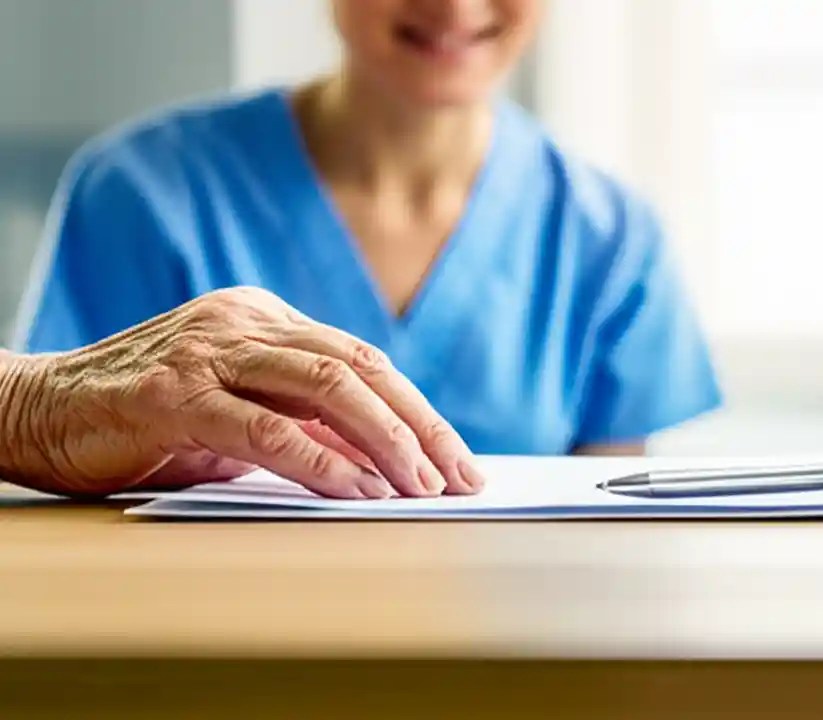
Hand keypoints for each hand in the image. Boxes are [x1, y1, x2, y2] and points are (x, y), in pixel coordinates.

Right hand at [1, 287, 483, 498]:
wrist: (35, 412)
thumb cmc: (145, 421)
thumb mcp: (237, 411)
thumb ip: (301, 420)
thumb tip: (385, 461)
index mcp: (266, 319)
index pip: (363, 361)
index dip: (418, 411)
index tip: (457, 460)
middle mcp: (243, 322)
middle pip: (359, 368)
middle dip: (419, 426)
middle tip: (458, 478)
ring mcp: (207, 351)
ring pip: (323, 386)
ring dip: (384, 440)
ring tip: (420, 487)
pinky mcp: (171, 393)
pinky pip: (264, 425)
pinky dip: (319, 459)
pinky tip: (355, 489)